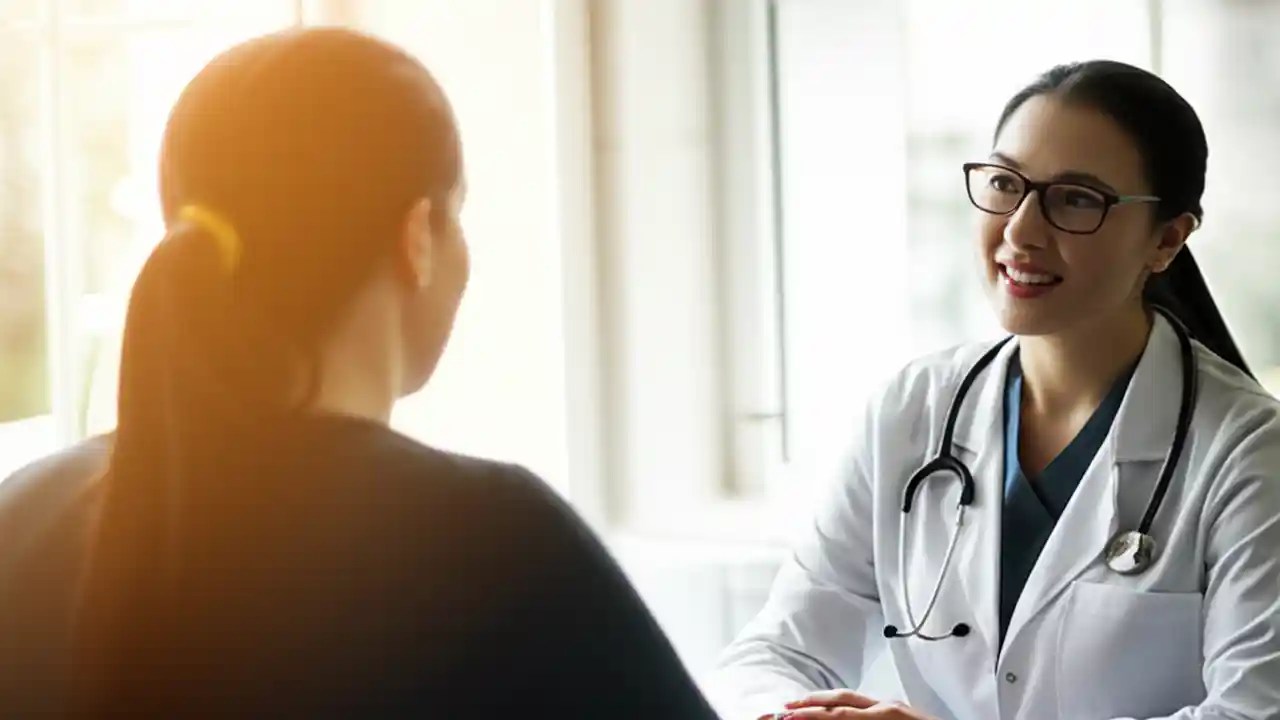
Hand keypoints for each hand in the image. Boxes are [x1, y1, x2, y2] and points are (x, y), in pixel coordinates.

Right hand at [773, 689, 936, 718]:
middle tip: (785, 706)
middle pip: (841, 698)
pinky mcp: (902, 710)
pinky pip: (866, 703)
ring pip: (853, 698)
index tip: (788, 715)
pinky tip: (838, 708)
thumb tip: (833, 718)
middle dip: (811, 702)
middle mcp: (888, 706)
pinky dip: (845, 703)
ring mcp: (896, 706)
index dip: (811, 714)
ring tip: (804, 704)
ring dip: (826, 700)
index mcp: (885, 715)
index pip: (838, 713)